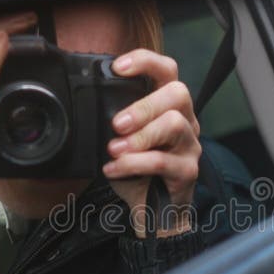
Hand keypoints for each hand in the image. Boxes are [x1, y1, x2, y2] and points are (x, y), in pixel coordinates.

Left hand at [104, 49, 201, 237]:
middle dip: (143, 105)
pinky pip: (162, 161)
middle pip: (178, 93)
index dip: (146, 62)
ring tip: (115, 149)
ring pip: (174, 125)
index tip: (118, 67)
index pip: (167, 70)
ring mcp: (189, 146)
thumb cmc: (137, 171)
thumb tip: (83, 105)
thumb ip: (113, 121)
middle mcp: (186, 120)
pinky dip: (134, 164)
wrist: (154, 212)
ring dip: (139, 136)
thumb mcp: (122, 140)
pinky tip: (114, 169)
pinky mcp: (187, 171)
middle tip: (117, 124)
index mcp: (169, 106)